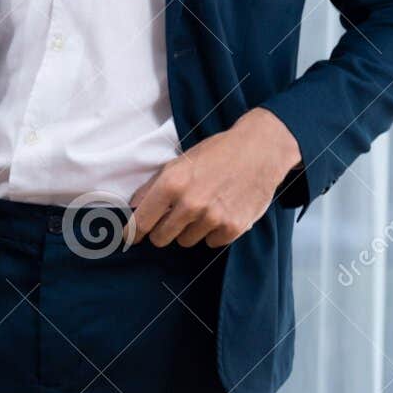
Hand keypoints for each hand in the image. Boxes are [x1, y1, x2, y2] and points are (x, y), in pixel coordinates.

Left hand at [128, 107, 301, 248]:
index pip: (141, 223)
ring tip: (206, 207)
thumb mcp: (179, 163)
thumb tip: (133, 210)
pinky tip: (222, 211)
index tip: (131, 238)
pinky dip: (214, 232)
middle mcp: (190, 203)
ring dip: (191, 229)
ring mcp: (212, 218)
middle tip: (177, 215)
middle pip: (161, 238)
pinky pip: (211, 243)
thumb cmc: (218, 154)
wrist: (261, 150)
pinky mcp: (232, 228)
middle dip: (165, 230)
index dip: (133, 233)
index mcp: (171, 184)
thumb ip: (153, 187)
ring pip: (186, 241)